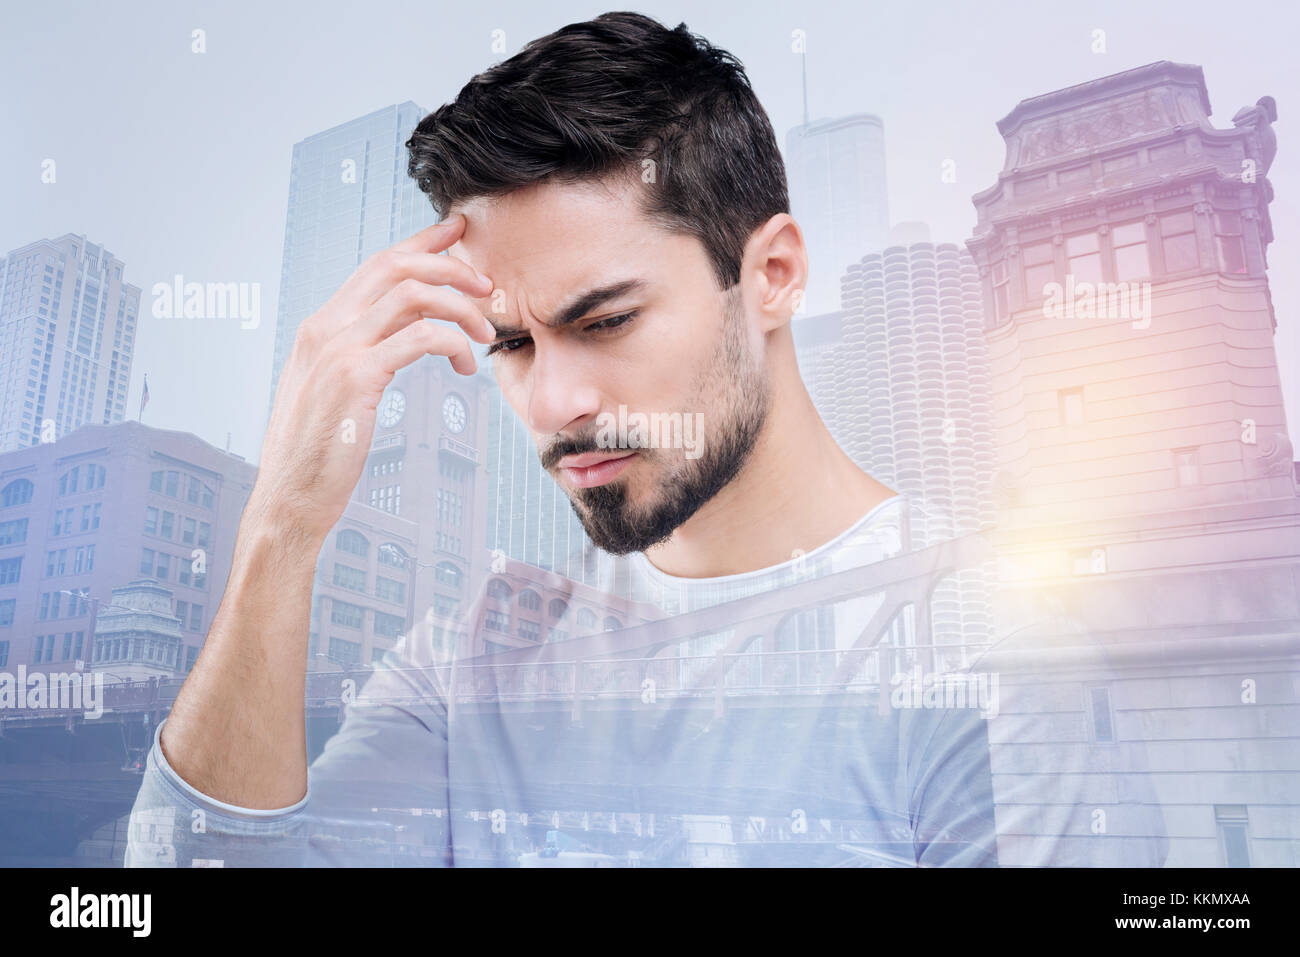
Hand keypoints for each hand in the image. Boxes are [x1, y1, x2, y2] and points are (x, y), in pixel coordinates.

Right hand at [249, 214, 493, 543]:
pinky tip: (463, 367)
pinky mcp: (356, 378)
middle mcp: (324, 328)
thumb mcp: (334, 392)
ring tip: (484, 333)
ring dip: (459, 306)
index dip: (421, 242)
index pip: (377, 265)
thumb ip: (360, 355)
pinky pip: (420, 338)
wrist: (288, 499)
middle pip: (396, 265)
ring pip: (413, 294)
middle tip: (487, 285)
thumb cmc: (317, 455)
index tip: (457, 232)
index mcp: (320, 327)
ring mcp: (337, 350)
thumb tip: (400, 334)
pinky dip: (452, 344)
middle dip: (449, 265)